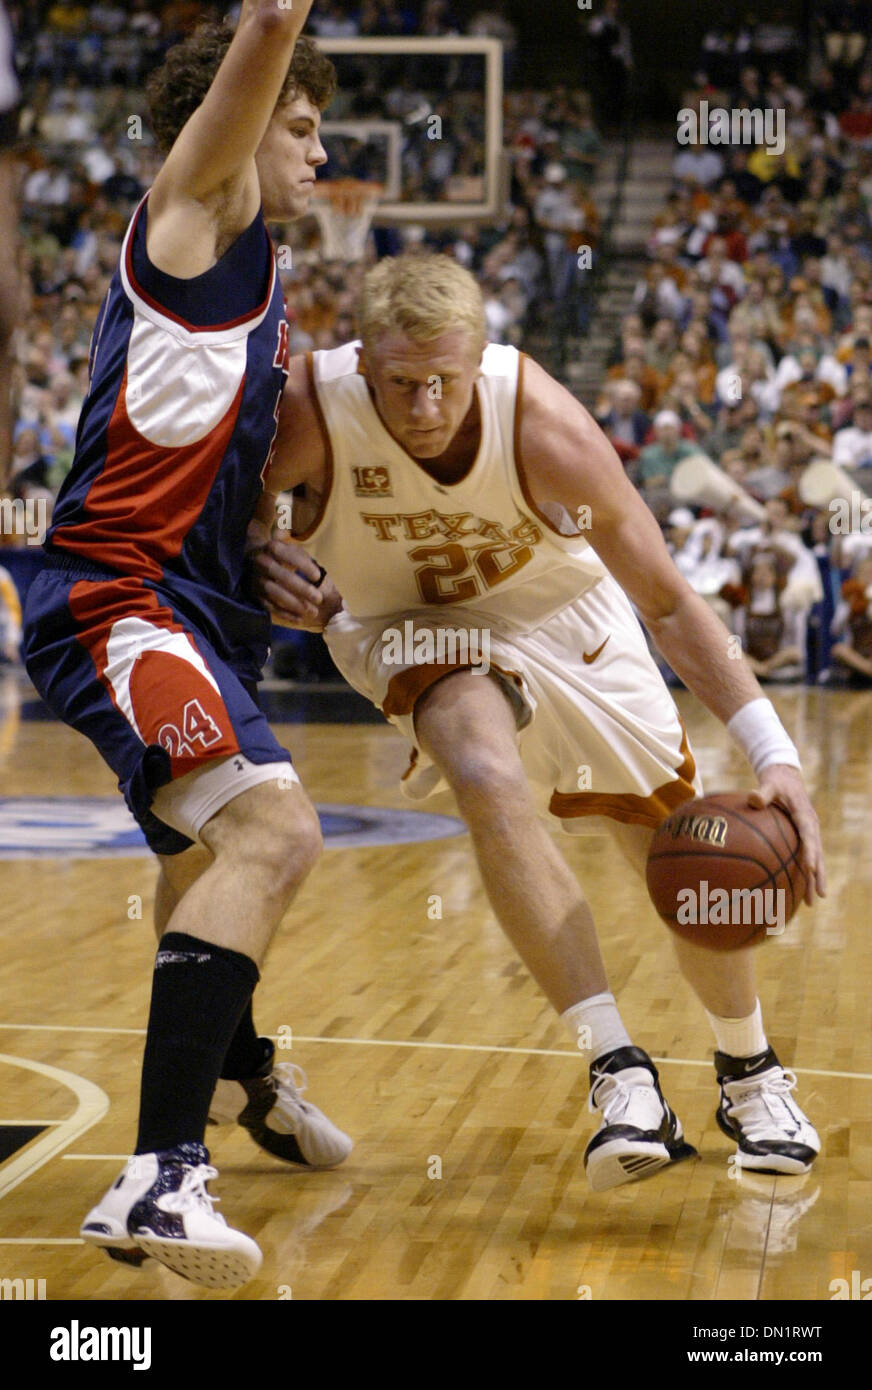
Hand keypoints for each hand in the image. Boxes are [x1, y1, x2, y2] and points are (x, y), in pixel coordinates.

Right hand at [248, 531, 342, 631]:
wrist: (255, 561)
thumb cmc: (283, 557)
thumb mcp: (292, 550)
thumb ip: (302, 555)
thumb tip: (318, 572)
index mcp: (272, 548)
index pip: (286, 554)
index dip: (302, 565)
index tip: (317, 576)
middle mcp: (261, 562)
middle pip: (280, 575)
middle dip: (301, 588)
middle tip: (319, 599)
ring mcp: (256, 579)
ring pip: (273, 592)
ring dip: (294, 603)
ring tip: (312, 612)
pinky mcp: (255, 594)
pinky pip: (269, 606)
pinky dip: (285, 614)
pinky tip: (299, 619)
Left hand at [747, 765, 825, 906]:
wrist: (786, 776)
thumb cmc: (776, 782)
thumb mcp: (770, 783)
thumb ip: (762, 793)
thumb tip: (753, 798)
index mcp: (804, 815)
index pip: (809, 836)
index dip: (810, 852)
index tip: (810, 869)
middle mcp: (811, 826)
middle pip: (817, 854)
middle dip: (817, 876)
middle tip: (818, 896)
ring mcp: (809, 832)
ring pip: (815, 859)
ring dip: (814, 880)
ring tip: (812, 902)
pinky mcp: (804, 835)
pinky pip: (806, 856)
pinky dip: (805, 872)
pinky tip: (797, 889)